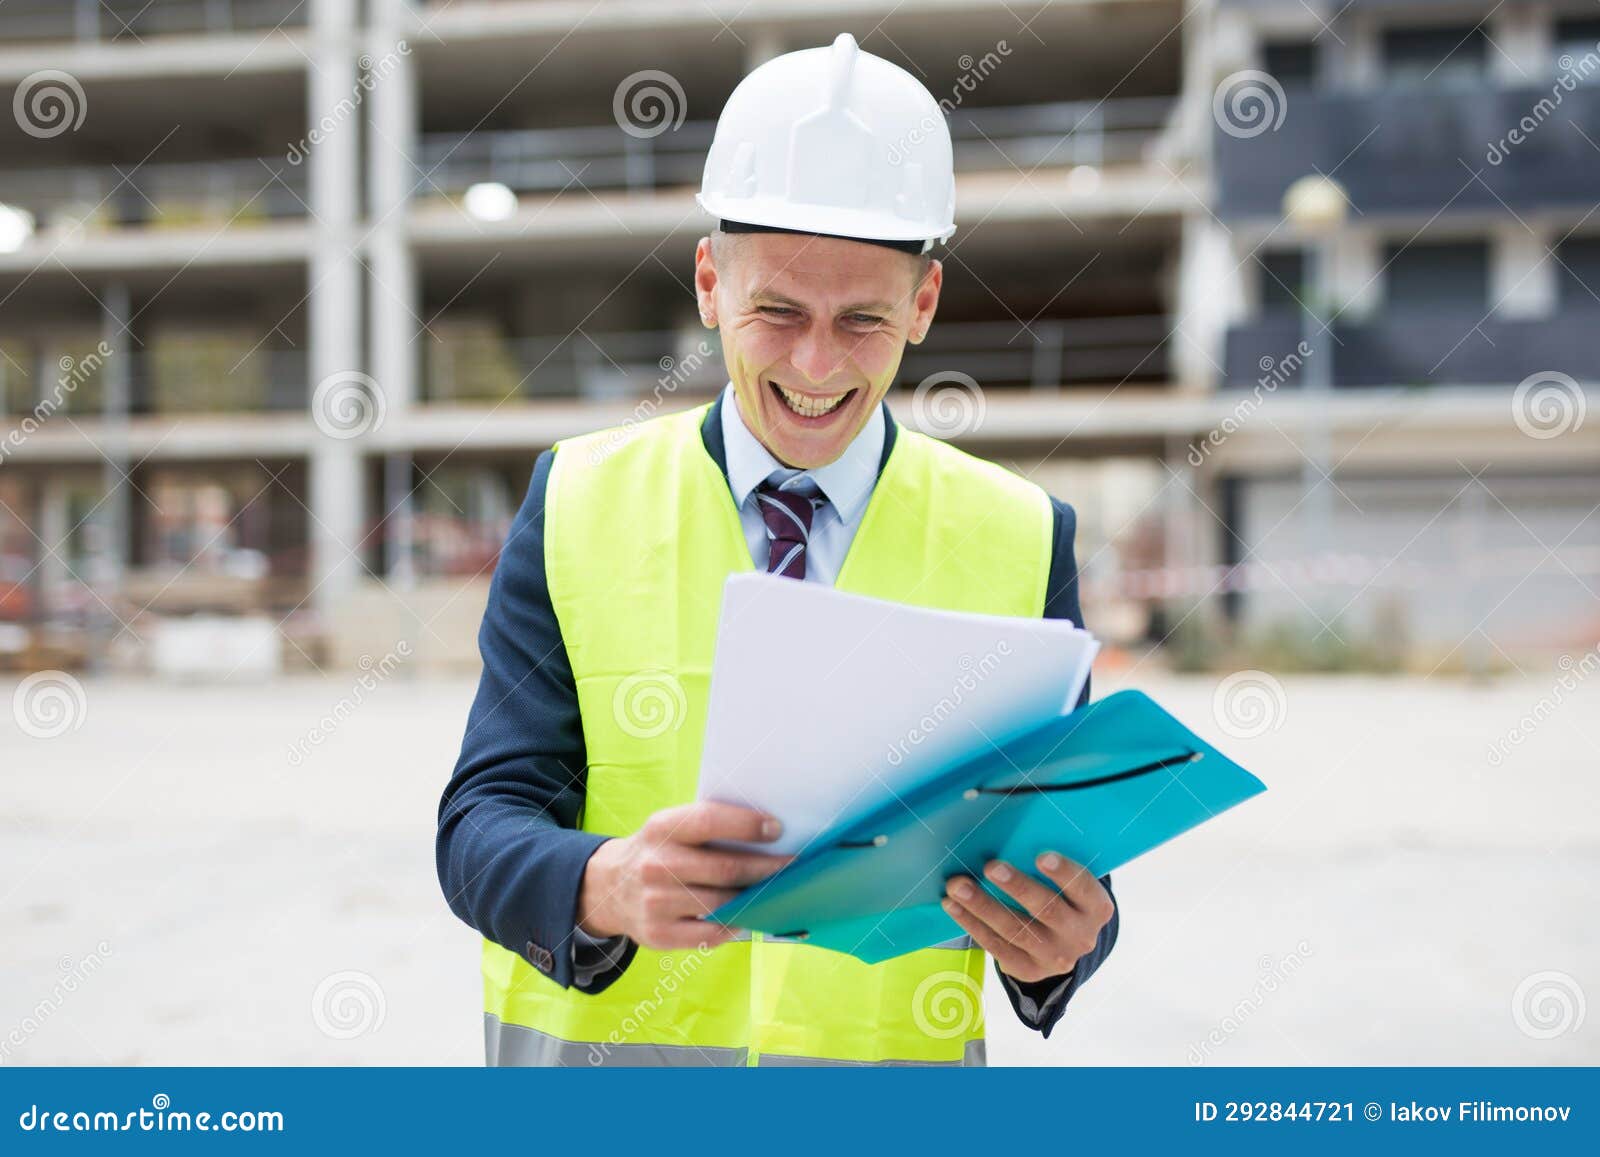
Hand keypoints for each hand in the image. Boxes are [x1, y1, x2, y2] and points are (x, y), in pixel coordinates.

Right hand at [577, 801, 790, 949]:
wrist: (609, 887)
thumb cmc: (660, 851)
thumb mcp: (671, 827)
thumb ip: (708, 827)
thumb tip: (768, 835)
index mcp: (661, 828)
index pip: (708, 821)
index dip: (746, 825)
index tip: (777, 829)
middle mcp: (655, 865)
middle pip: (724, 869)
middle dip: (767, 869)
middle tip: (795, 867)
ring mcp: (655, 903)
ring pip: (721, 904)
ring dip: (755, 899)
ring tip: (779, 892)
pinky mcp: (658, 935)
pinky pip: (710, 934)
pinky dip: (735, 926)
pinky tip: (750, 917)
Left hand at [941, 852, 1113, 983]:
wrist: (1063, 944)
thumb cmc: (1060, 896)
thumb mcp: (1069, 885)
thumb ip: (1050, 866)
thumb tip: (1008, 835)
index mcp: (1095, 908)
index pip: (1083, 888)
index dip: (1064, 873)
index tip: (1041, 856)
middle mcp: (1080, 936)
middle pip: (1047, 909)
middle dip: (1016, 886)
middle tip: (990, 866)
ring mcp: (1055, 958)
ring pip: (1015, 929)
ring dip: (982, 905)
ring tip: (957, 885)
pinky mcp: (1029, 971)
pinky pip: (997, 947)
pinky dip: (972, 924)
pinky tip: (953, 906)